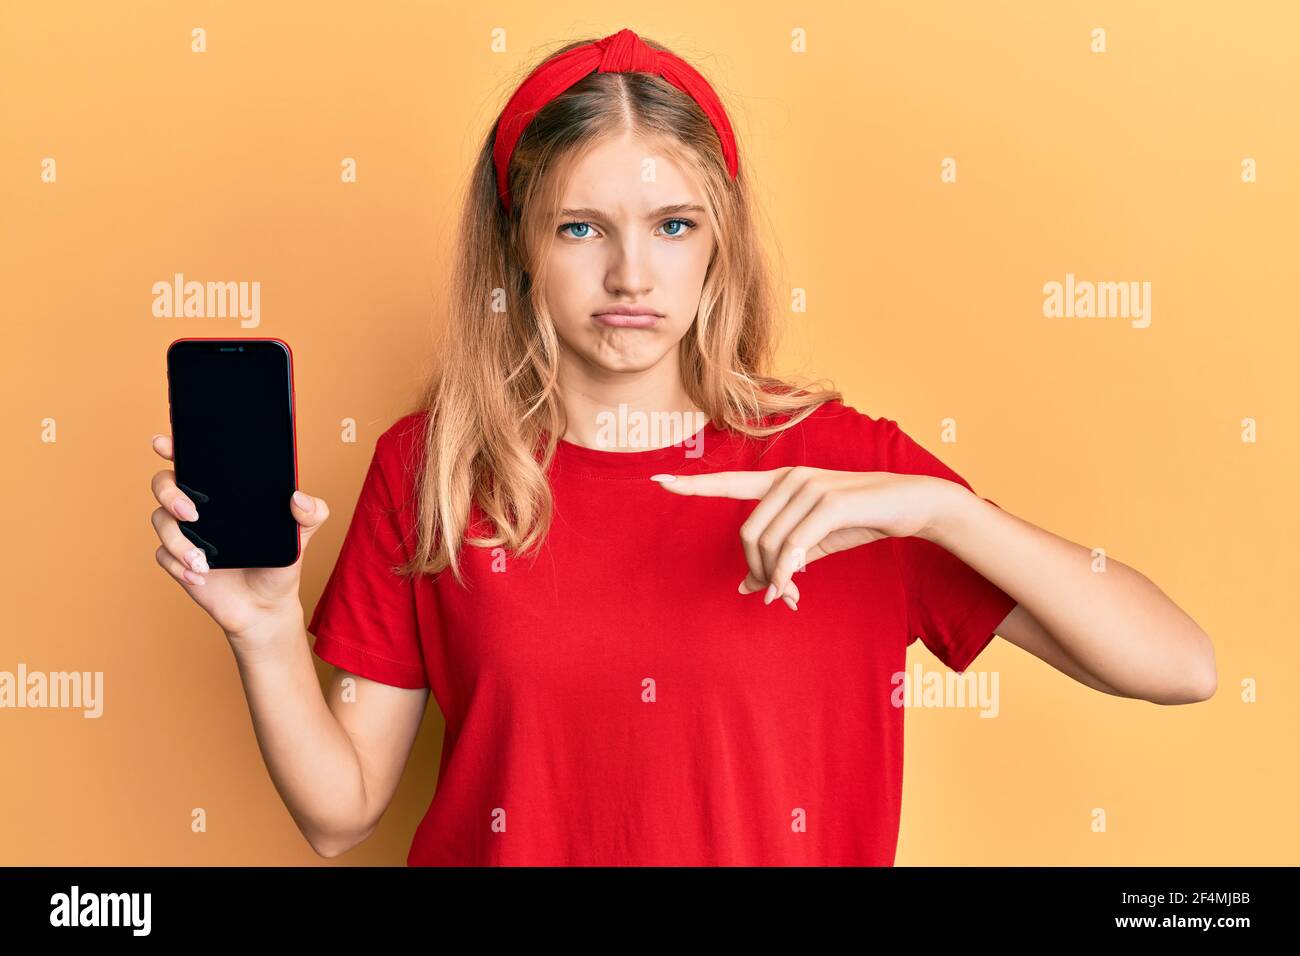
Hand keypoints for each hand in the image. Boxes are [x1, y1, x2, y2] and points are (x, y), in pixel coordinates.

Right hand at [149, 432, 330, 643]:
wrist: (267, 605)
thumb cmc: (279, 562)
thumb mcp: (302, 535)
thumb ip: (311, 513)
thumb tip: (299, 497)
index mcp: (224, 490)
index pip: (194, 460)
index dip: (175, 446)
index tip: (166, 443)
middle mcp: (200, 505)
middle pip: (164, 483)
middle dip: (170, 494)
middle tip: (193, 513)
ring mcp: (186, 532)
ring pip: (160, 521)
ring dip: (177, 540)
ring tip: (203, 561)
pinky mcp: (177, 559)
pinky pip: (162, 555)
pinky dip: (178, 565)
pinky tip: (200, 576)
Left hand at [650, 466, 958, 608]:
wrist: (910, 503)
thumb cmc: (858, 521)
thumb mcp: (814, 545)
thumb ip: (781, 560)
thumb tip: (748, 589)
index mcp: (780, 483)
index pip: (728, 482)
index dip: (692, 485)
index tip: (657, 482)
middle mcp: (789, 479)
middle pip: (747, 533)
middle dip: (755, 569)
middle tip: (775, 596)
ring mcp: (808, 487)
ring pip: (768, 543)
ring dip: (774, 578)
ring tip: (789, 595)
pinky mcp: (829, 502)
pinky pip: (793, 547)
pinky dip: (786, 574)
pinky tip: (790, 589)